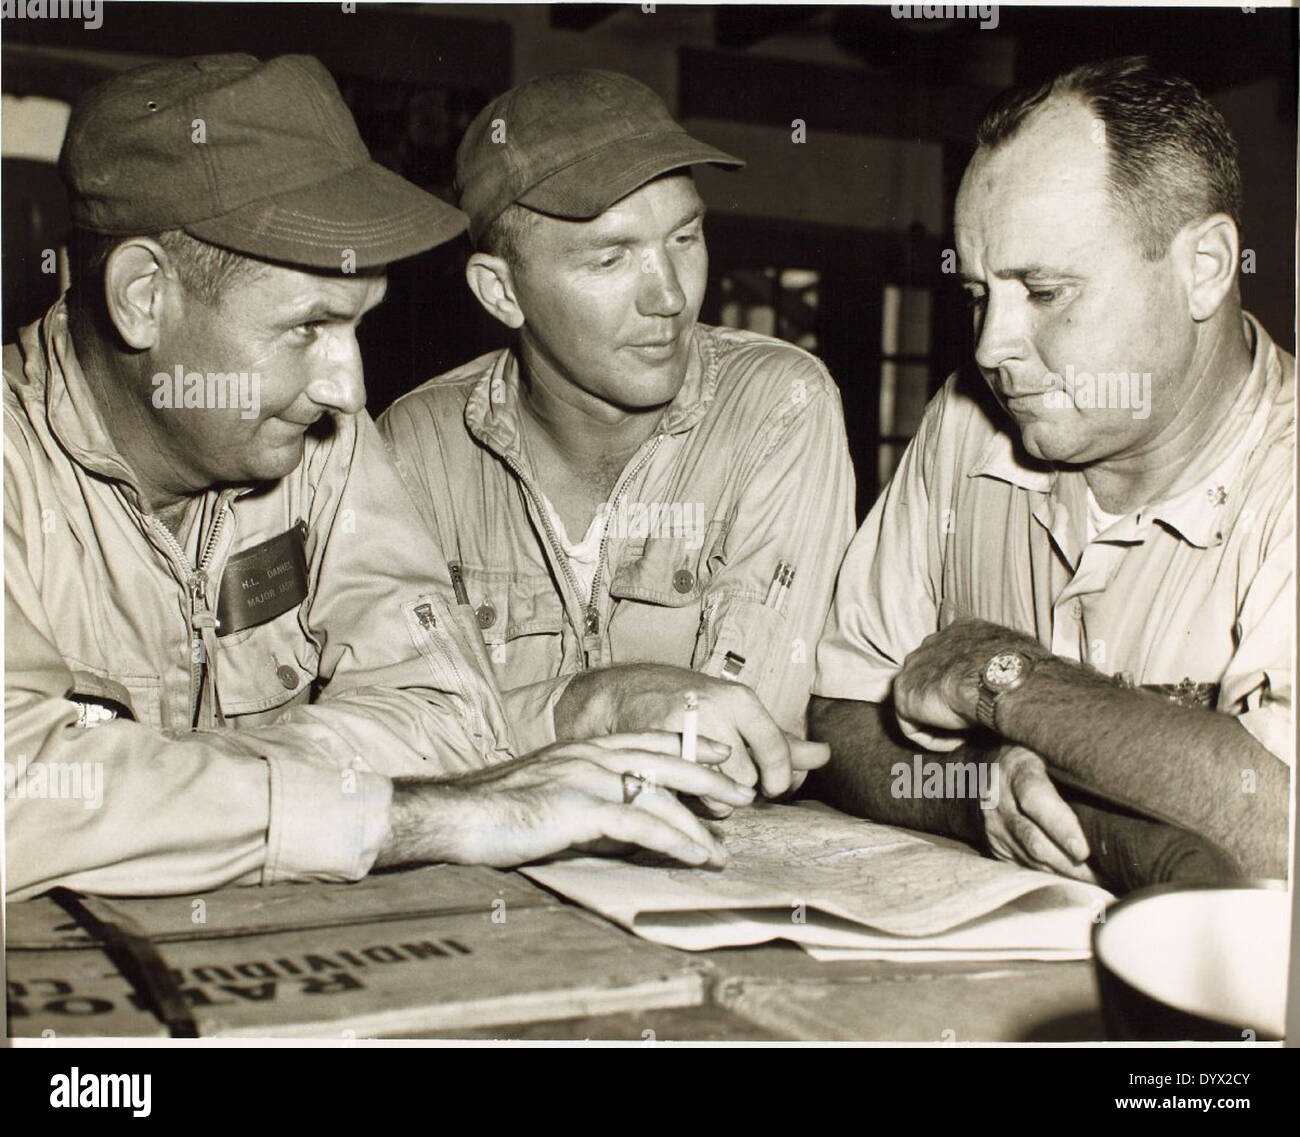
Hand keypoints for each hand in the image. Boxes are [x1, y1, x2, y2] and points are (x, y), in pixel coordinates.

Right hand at [379, 731, 753, 869]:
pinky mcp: (579, 808)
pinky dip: (673, 840)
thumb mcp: (551, 795)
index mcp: (584, 748)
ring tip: (722, 849)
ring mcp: (585, 778)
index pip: (648, 739)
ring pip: (659, 793)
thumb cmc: (497, 811)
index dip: (688, 747)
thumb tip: (627, 824)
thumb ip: (590, 800)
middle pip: (665, 761)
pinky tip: (694, 855)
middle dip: (709, 779)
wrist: (456, 816)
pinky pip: (639, 823)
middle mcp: (590, 755)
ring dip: (697, 824)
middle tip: (743, 797)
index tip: (721, 755)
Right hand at [555, 663, 828, 798]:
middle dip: (743, 788)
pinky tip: (685, 785)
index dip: (781, 776)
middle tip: (727, 775)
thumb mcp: (737, 714)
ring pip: (719, 796)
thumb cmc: (692, 703)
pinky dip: (693, 803)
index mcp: (739, 699)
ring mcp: (682, 733)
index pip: (777, 748)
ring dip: (717, 800)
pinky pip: (689, 799)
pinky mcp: (655, 753)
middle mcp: (713, 712)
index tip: (776, 786)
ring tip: (703, 778)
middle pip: (749, 780)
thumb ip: (781, 741)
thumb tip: (825, 756)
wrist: (627, 692)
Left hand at [894, 618, 1042, 733]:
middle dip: (949, 699)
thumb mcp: (1020, 657)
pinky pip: (913, 725)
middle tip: (972, 721)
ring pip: (922, 701)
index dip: (967, 681)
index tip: (984, 701)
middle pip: (934, 676)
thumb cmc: (1021, 671)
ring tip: (967, 735)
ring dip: (942, 721)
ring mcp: (914, 667)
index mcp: (961, 629)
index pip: (955, 655)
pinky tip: (957, 742)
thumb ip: (1009, 662)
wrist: (1000, 680)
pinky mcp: (904, 695)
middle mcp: (932, 642)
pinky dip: (934, 739)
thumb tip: (1025, 675)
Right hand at [980, 745, 1097, 882]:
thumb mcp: (1044, 750)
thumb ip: (1070, 765)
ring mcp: (995, 829)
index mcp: (1016, 771)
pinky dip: (1051, 878)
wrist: (977, 773)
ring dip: (1065, 875)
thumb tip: (1120, 785)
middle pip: (1034, 841)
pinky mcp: (996, 848)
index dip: (1061, 827)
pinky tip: (1076, 882)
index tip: (1084, 850)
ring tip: (1099, 883)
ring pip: (1031, 860)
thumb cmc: (1029, 760)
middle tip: (1106, 877)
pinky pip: (1025, 868)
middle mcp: (999, 802)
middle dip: (1071, 864)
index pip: (1036, 800)